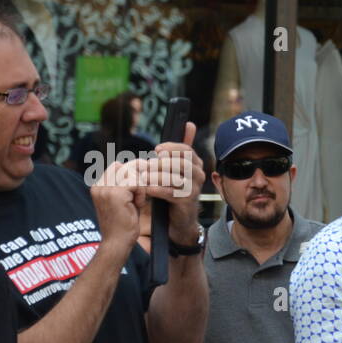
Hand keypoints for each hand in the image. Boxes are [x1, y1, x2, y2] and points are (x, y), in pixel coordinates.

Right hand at [90, 161, 145, 254]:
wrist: (117, 243)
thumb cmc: (124, 224)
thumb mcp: (124, 200)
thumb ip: (126, 184)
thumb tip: (138, 165)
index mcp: (98, 186)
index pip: (117, 166)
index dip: (132, 172)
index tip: (140, 185)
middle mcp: (98, 185)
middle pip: (124, 166)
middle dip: (138, 176)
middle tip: (142, 194)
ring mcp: (105, 189)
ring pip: (130, 173)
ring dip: (140, 186)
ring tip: (137, 202)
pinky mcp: (115, 194)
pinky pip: (136, 183)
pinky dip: (141, 193)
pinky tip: (138, 205)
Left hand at [144, 121, 204, 244]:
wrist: (179, 219)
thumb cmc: (174, 189)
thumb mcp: (176, 167)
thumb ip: (180, 147)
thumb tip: (189, 124)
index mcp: (195, 163)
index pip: (186, 150)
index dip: (171, 148)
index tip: (156, 150)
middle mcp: (198, 175)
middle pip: (181, 162)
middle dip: (161, 162)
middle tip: (146, 164)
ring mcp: (194, 189)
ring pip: (175, 176)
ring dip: (156, 175)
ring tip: (143, 176)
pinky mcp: (187, 202)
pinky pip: (171, 192)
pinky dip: (157, 189)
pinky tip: (147, 188)